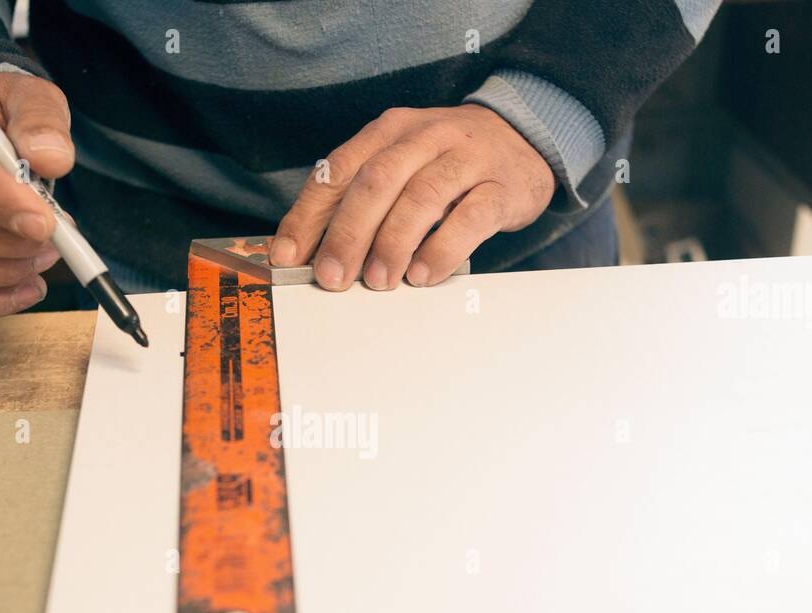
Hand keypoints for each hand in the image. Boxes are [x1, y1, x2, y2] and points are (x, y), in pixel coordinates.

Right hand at [0, 73, 74, 314]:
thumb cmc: (7, 110)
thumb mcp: (32, 96)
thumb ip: (42, 120)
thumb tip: (49, 160)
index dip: (0, 203)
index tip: (44, 224)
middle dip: (6, 246)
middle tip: (53, 242)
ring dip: (4, 273)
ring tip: (46, 257)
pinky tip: (28, 288)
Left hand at [271, 104, 554, 291]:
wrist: (523, 137)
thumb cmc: (446, 163)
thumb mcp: (399, 164)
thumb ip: (358, 198)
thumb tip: (310, 251)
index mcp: (388, 131)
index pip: (339, 170)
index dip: (309, 214)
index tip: (288, 255)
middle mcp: (424, 138)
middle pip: (377, 182)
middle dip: (348, 234)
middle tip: (332, 277)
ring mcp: (466, 159)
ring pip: (421, 197)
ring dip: (393, 244)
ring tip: (378, 282)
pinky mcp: (501, 188)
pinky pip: (470, 218)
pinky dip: (442, 249)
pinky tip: (423, 274)